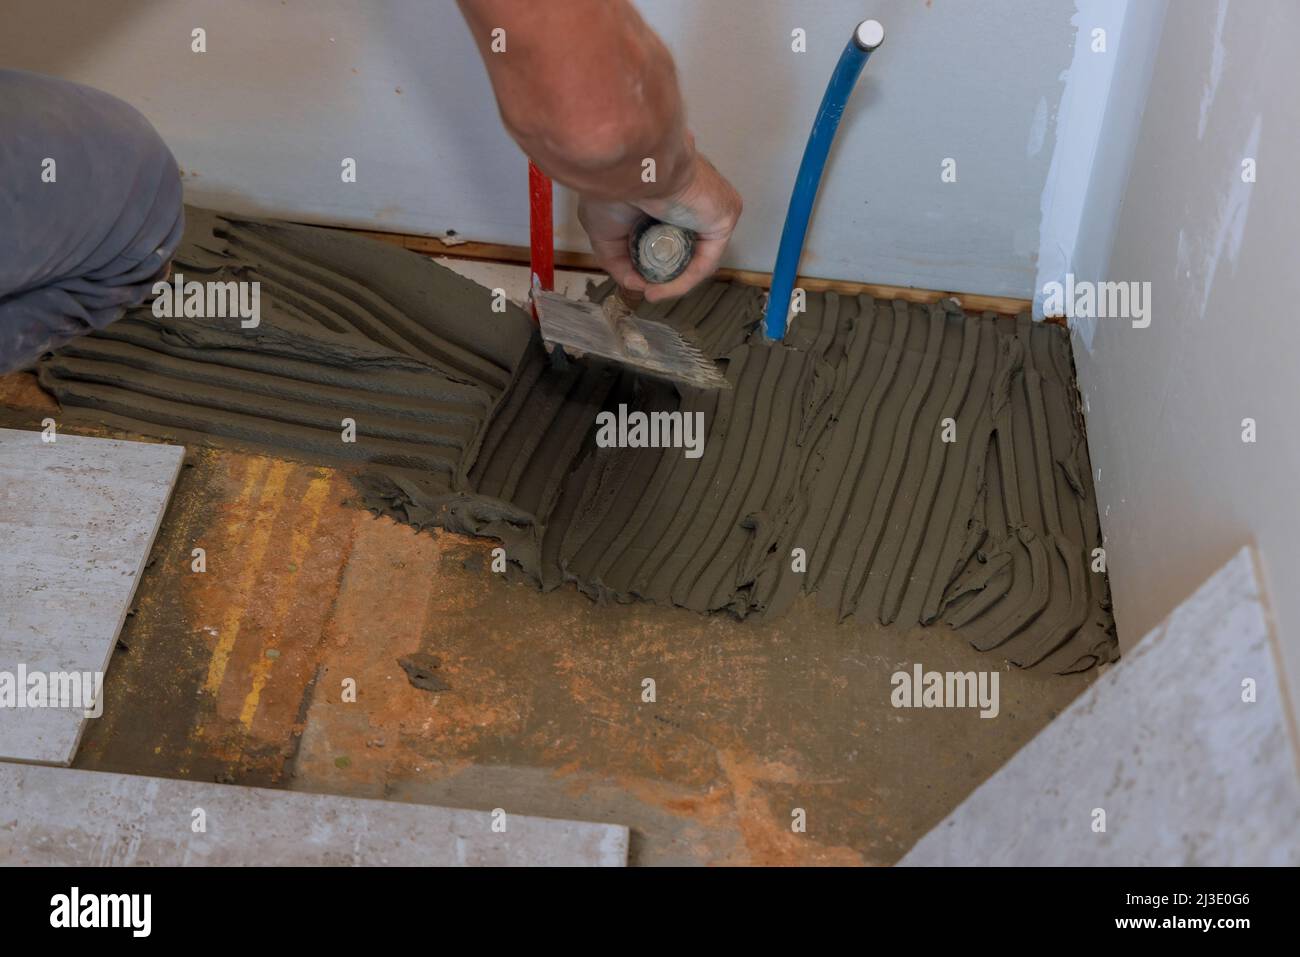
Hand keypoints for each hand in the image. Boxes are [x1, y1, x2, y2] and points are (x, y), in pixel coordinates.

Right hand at [577, 152, 741, 301]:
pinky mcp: (725, 214)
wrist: (631, 167)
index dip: (654, 263)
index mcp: (669, 193)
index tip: (637, 281)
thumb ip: (619, 261)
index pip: (671, 235)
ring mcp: (711, 206)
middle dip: (666, 274)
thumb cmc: (614, 187)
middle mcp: (694, 198)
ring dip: (673, 282)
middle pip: (686, 247)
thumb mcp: (607, 232)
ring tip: (650, 293)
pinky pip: (706, 257)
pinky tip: (660, 289)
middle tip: (646, 290)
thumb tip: (637, 285)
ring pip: (697, 256)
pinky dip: (684, 280)